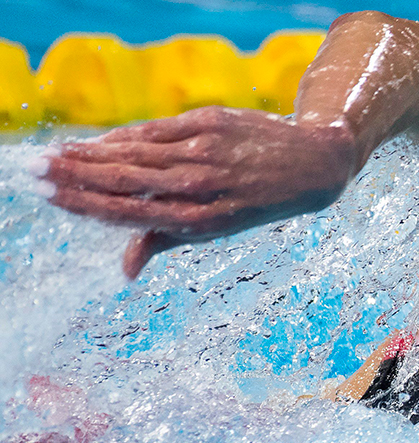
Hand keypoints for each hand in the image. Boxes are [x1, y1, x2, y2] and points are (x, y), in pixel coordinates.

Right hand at [37, 106, 357, 278]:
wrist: (314, 164)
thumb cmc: (257, 201)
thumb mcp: (219, 228)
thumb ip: (167, 240)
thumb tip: (126, 272)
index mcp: (203, 220)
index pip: (132, 213)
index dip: (88, 205)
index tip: (52, 197)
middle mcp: (203, 187)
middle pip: (127, 180)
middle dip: (76, 176)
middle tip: (35, 171)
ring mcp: (207, 153)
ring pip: (137, 153)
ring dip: (91, 154)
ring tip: (55, 155)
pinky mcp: (212, 123)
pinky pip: (157, 130)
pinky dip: (125, 136)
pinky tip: (98, 140)